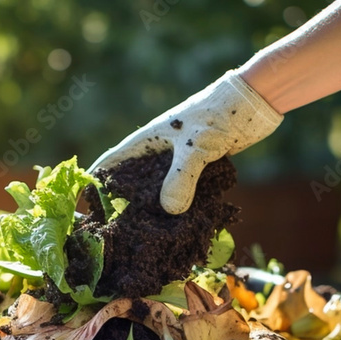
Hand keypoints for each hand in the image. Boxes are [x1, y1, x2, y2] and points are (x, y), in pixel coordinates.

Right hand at [89, 70, 282, 213]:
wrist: (257, 101)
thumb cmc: (220, 114)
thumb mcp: (198, 146)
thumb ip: (182, 178)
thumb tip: (169, 212)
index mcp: (148, 140)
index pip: (112, 163)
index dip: (96, 182)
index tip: (83, 205)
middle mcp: (161, 152)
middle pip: (134, 182)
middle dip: (125, 205)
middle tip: (116, 232)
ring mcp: (181, 160)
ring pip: (161, 190)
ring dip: (157, 210)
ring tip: (148, 237)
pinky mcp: (202, 168)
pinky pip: (187, 192)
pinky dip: (184, 208)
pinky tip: (184, 228)